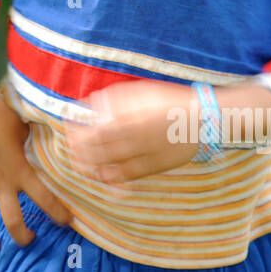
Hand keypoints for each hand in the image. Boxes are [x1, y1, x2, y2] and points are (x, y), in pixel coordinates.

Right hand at [0, 85, 71, 248]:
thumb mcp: (26, 128)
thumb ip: (35, 142)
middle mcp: (3, 183)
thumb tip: (55, 139)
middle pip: (14, 222)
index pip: (45, 198)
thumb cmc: (2, 113)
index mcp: (22, 170)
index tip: (68, 223)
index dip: (58, 213)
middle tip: (28, 240)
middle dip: (22, 237)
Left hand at [63, 79, 200, 183]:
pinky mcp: (152, 168)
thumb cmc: (169, 101)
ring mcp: (142, 157)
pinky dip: (109, 179)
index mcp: (128, 120)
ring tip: (79, 163)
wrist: (201, 120)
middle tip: (70, 146)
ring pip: (107, 168)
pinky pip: (125, 178)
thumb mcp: (140, 92)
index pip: (91, 133)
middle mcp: (132, 142)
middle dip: (77, 151)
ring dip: (88, 167)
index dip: (75, 133)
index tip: (68, 127)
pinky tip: (100, 176)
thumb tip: (91, 105)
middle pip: (95, 153)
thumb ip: (114, 99)